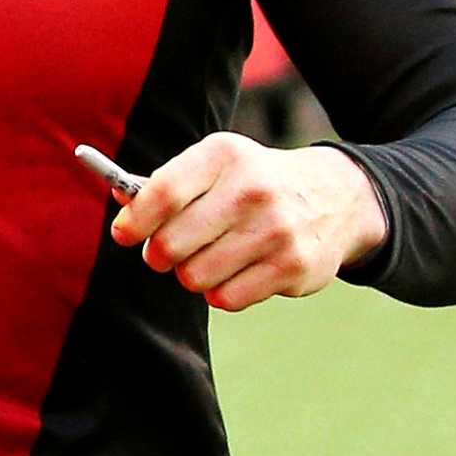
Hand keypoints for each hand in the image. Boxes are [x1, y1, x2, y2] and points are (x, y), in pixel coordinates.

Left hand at [108, 132, 389, 311]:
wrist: (335, 196)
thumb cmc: (253, 181)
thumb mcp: (215, 164)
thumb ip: (166, 182)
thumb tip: (120, 198)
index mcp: (223, 156)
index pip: (161, 194)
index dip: (134, 220)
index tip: (124, 235)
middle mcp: (252, 191)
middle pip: (171, 243)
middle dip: (159, 253)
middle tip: (165, 251)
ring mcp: (276, 231)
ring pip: (194, 276)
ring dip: (190, 274)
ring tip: (207, 258)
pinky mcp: (294, 267)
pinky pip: (226, 298)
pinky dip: (219, 292)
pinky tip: (234, 271)